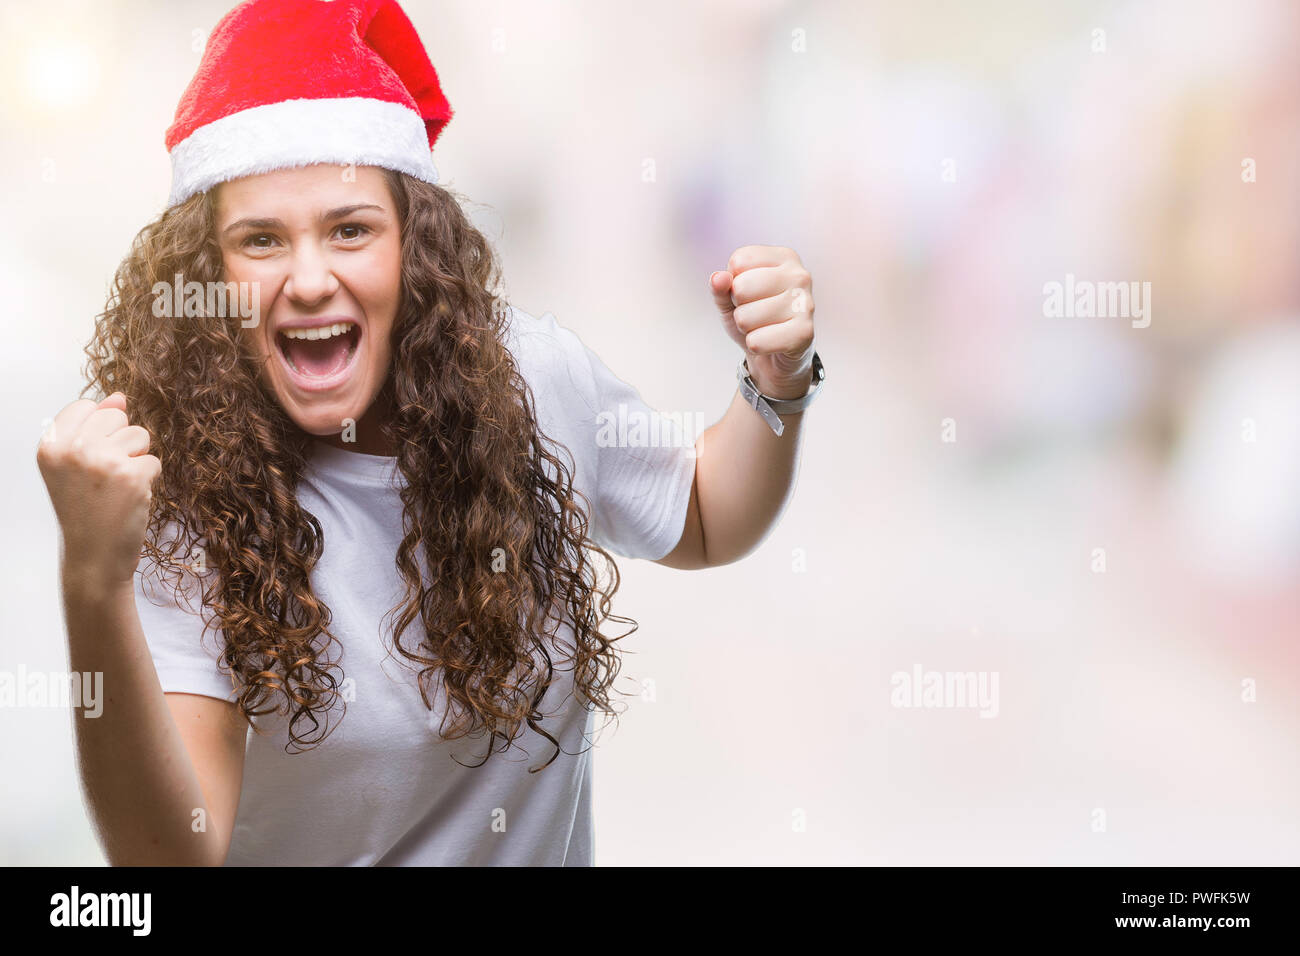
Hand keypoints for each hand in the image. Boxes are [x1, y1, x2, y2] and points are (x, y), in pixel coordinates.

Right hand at [36, 392, 161, 592]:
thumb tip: (119, 397)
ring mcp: (102, 461)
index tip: (90, 460)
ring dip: (137, 460)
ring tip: (117, 487)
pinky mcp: (131, 476)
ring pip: (140, 435)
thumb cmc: (85, 511)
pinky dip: (149, 480)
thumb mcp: (76, 465)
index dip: (99, 430)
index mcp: (51, 445)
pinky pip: (154, 461)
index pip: (87, 407)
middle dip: (121, 442)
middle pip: (117, 417)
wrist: (94, 558)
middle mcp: (73, 449)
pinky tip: (130, 499)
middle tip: (105, 477)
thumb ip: (94, 426)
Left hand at [710, 245, 815, 398]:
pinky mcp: (804, 333)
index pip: (739, 261)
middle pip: (741, 288)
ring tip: (763, 327)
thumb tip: (718, 278)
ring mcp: (805, 303)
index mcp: (785, 257)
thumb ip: (720, 286)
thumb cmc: (755, 317)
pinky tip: (770, 342)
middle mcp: (800, 275)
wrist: (777, 355)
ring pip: (745, 318)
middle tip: (755, 313)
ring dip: (746, 329)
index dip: (733, 282)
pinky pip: (756, 341)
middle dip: (739, 307)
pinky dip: (755, 346)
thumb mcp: (731, 298)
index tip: (749, 293)